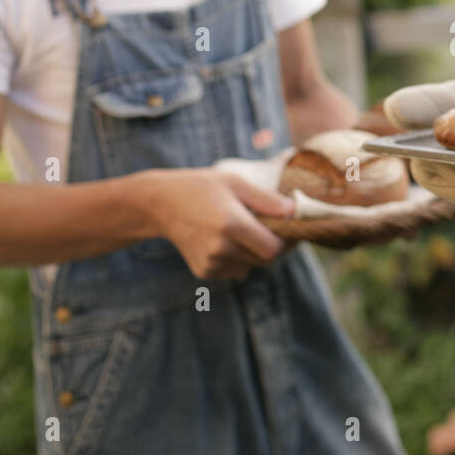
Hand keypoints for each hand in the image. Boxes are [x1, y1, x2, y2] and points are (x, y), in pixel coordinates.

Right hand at [135, 168, 297, 278]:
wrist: (160, 204)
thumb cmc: (201, 187)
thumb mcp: (235, 183)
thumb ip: (267, 200)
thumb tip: (294, 211)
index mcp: (231, 224)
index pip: (272, 249)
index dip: (286, 242)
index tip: (289, 230)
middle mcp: (220, 248)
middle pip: (264, 259)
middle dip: (271, 245)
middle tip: (267, 226)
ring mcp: (210, 262)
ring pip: (250, 266)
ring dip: (253, 252)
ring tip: (239, 229)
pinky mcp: (203, 271)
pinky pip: (234, 270)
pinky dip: (237, 259)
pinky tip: (223, 239)